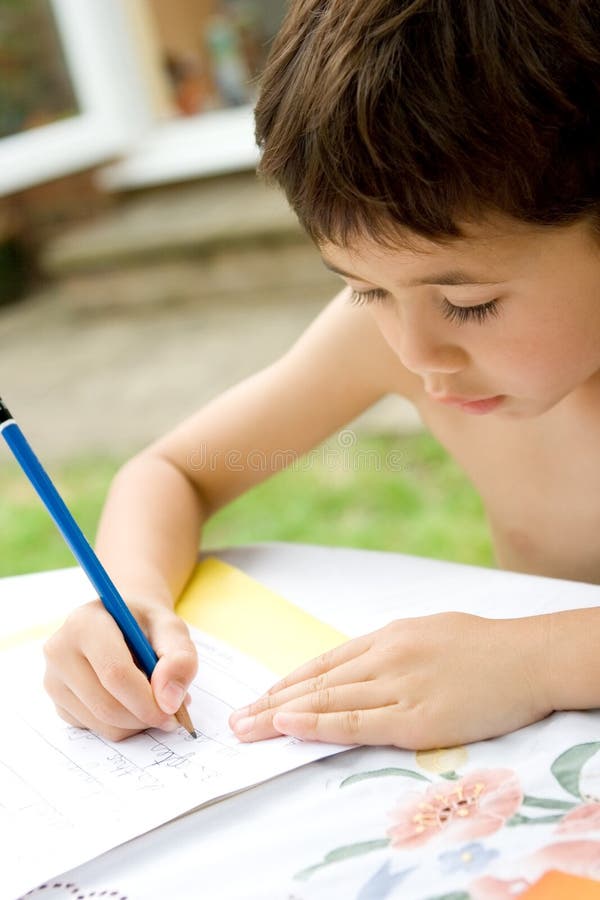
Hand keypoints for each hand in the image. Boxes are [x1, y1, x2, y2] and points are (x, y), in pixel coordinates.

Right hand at [44, 598, 197, 741]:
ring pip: (102, 724)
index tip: (173, 712)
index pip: (115, 674)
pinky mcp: (58, 703)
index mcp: (85, 624)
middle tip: (172, 713)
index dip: (147, 700)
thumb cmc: (147, 625)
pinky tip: (133, 702)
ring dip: (137, 723)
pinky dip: (123, 725)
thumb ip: (180, 658)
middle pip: (106, 705)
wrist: (124, 624)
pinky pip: (96, 729)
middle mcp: (60, 652)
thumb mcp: (172, 629)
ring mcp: (54, 680)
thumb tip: (169, 701)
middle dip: (145, 717)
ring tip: (155, 700)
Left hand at [229, 612, 551, 748]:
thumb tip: (368, 663)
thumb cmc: (485, 645)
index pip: (325, 663)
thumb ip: (395, 649)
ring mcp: (397, 686)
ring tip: (247, 729)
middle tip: (236, 718)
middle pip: (316, 683)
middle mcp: (384, 658)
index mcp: (387, 636)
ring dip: (281, 716)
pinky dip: (318, 725)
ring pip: (327, 701)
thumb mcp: (430, 632)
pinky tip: (289, 727)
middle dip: (272, 702)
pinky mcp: (415, 718)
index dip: (289, 683)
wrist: (528, 657)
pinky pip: (357, 723)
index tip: (262, 698)